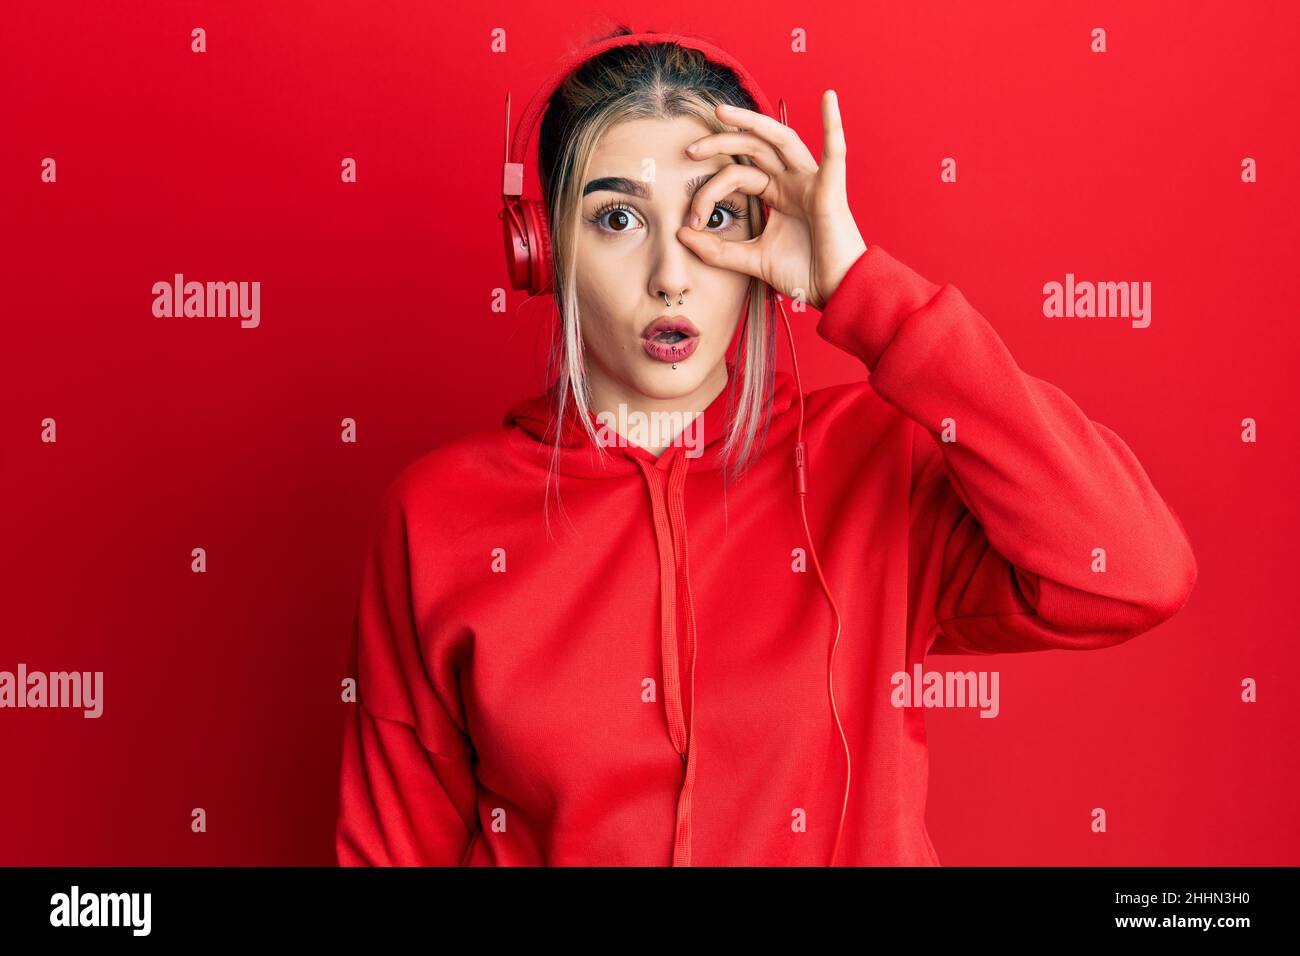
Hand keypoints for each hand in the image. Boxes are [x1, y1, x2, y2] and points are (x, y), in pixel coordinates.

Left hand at [676, 90, 867, 311]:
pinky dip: (833, 124)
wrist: (835, 291)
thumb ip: (717, 250)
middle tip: (690, 150)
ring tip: (722, 112)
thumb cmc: (803, 274)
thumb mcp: (751, 261)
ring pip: (779, 140)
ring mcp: (811, 181)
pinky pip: (835, 151)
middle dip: (720, 144)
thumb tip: (681, 234)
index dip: (709, 193)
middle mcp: (792, 181)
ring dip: (751, 122)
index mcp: (776, 194)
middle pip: (752, 149)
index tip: (691, 221)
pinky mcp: (830, 189)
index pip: (735, 176)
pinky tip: (829, 98)